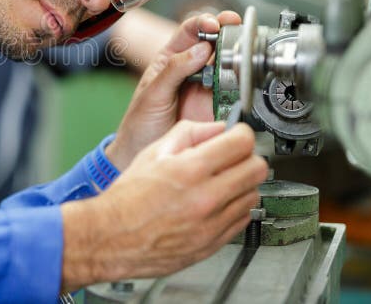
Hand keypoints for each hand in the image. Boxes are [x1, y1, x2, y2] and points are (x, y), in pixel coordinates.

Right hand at [60, 120, 267, 290]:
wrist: (113, 237)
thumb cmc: (127, 199)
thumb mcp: (153, 153)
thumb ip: (188, 134)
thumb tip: (215, 128)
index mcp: (190, 170)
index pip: (242, 142)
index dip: (240, 133)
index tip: (236, 135)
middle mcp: (207, 198)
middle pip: (257, 168)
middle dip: (247, 157)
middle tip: (233, 157)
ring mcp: (213, 224)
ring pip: (253, 194)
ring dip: (242, 184)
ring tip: (221, 182)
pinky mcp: (214, 243)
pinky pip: (243, 219)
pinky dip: (235, 207)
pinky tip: (216, 202)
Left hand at [106, 11, 240, 170]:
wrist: (142, 154)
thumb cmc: (140, 122)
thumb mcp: (152, 93)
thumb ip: (174, 70)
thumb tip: (200, 49)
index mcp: (171, 59)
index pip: (191, 30)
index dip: (204, 22)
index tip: (214, 25)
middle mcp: (192, 70)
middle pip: (216, 43)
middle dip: (229, 33)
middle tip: (238, 32)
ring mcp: (208, 88)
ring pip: (230, 65)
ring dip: (239, 58)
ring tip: (242, 57)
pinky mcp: (219, 107)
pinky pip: (236, 92)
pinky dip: (243, 85)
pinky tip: (244, 82)